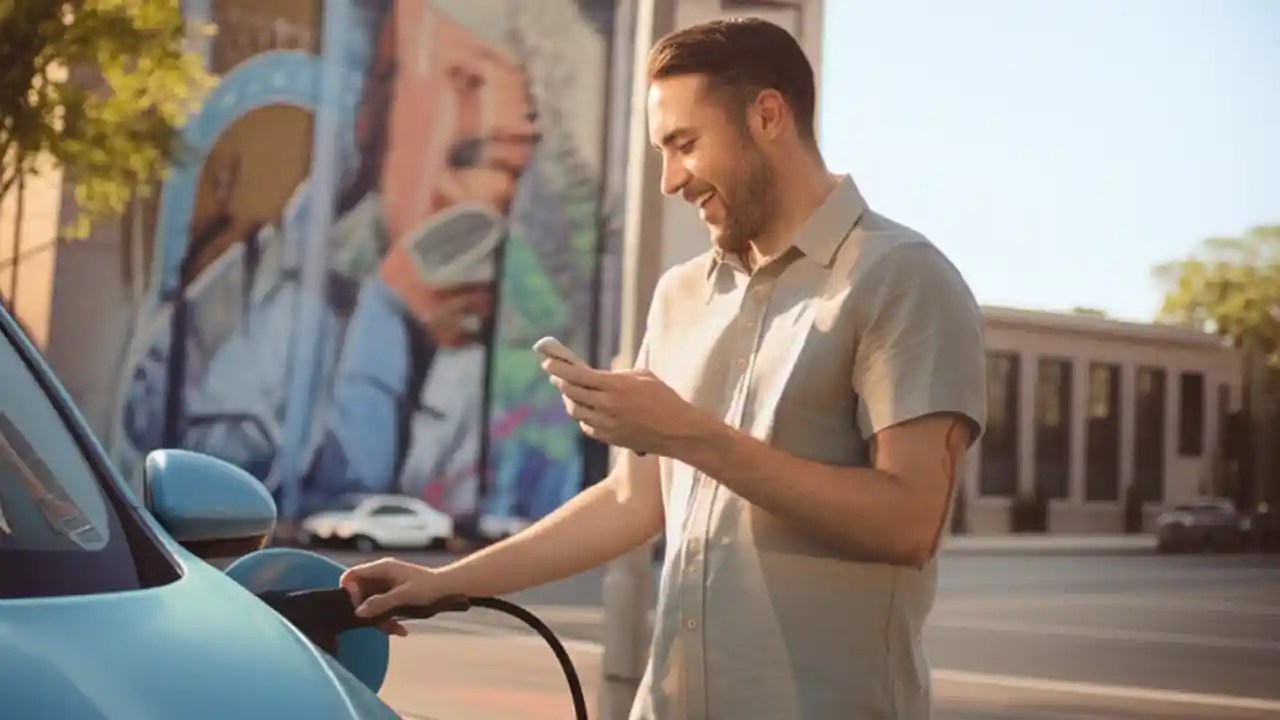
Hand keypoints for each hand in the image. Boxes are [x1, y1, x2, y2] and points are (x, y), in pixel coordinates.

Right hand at [338, 558, 453, 635]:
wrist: (448, 588)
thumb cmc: (429, 587)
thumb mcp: (404, 596)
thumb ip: (381, 603)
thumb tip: (359, 612)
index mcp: (382, 567)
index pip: (352, 575)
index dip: (349, 590)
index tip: (356, 606)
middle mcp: (381, 574)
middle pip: (359, 592)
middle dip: (365, 609)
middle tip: (375, 622)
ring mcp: (386, 585)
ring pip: (370, 603)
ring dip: (378, 618)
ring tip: (393, 629)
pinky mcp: (392, 595)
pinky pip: (382, 608)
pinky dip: (388, 619)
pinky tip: (401, 630)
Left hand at [542, 358, 708, 455]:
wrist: (678, 431)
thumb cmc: (665, 399)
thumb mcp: (643, 376)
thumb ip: (618, 375)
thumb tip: (598, 376)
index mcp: (615, 386)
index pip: (577, 376)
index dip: (559, 369)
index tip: (548, 364)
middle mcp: (607, 406)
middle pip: (571, 393)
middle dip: (560, 383)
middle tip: (556, 376)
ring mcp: (607, 424)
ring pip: (576, 411)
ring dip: (570, 400)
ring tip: (570, 392)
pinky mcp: (609, 438)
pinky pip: (587, 426)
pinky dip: (583, 416)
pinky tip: (586, 410)